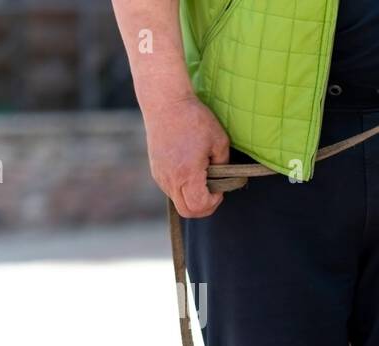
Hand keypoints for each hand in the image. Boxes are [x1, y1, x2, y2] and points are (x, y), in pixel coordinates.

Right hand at [142, 93, 229, 217]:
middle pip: (187, 211)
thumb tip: (221, 179)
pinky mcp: (155, 169)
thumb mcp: (219, 142)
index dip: (214, 203)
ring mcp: (160, 174)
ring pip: (178, 201)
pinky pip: (171, 189)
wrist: (165, 101)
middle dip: (204, 206)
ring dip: (192, 197)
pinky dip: (183, 188)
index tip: (220, 189)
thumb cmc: (194, 119)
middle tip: (214, 191)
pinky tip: (191, 170)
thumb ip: (223, 165)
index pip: (199, 206)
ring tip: (202, 176)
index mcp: (186, 173)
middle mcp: (170, 178)